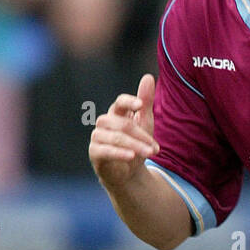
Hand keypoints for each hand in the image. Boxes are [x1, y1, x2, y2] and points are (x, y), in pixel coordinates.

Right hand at [88, 73, 159, 189]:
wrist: (129, 173)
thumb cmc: (136, 145)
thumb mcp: (145, 123)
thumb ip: (146, 102)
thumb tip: (148, 76)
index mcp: (116, 113)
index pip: (120, 102)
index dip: (129, 102)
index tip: (140, 105)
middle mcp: (104, 122)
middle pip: (122, 124)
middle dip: (141, 136)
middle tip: (155, 148)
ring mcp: (97, 136)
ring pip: (116, 137)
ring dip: (135, 146)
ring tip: (150, 153)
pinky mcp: (94, 152)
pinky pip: (105, 150)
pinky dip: (119, 153)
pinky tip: (131, 156)